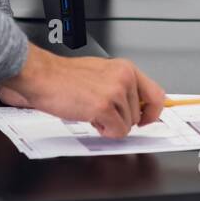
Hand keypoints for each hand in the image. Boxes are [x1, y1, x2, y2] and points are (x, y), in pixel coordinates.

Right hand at [0, 44, 166, 137]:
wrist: (43, 77)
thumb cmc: (65, 77)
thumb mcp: (102, 73)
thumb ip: (121, 85)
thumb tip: (135, 104)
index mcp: (126, 68)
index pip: (156, 94)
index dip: (152, 112)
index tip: (146, 119)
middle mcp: (125, 78)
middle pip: (138, 115)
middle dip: (120, 118)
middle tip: (101, 111)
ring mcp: (116, 92)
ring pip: (128, 125)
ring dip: (110, 125)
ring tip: (92, 111)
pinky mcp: (105, 107)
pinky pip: (117, 132)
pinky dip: (105, 132)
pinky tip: (91, 118)